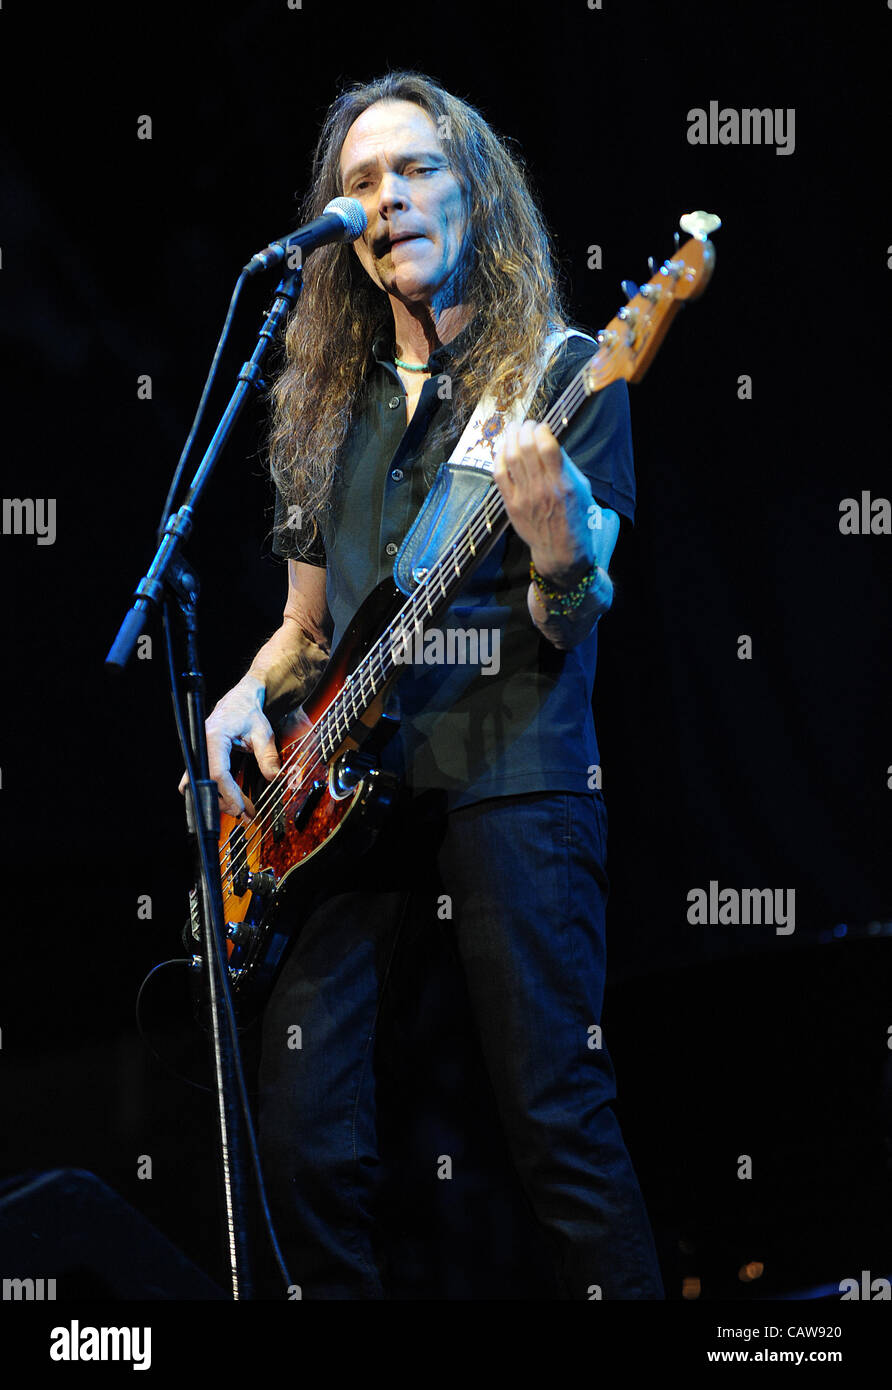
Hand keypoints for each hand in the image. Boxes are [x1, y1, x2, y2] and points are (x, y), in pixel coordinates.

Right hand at [177, 675, 278, 824]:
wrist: (240, 700)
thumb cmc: (249, 712)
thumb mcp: (263, 732)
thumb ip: (268, 756)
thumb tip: (274, 777)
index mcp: (214, 737)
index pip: (217, 773)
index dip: (228, 794)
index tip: (241, 808)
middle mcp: (201, 745)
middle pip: (206, 783)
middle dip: (223, 801)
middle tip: (244, 812)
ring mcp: (198, 752)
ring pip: (200, 785)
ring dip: (219, 798)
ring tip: (242, 809)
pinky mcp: (201, 758)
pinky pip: (203, 780)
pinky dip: (216, 791)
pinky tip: (233, 798)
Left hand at [492, 420, 594, 583]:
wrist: (561, 551)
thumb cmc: (575, 518)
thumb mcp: (581, 489)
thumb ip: (566, 465)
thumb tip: (549, 440)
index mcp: (563, 484)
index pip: (547, 446)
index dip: (541, 429)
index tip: (542, 425)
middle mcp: (542, 489)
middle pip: (526, 448)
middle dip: (524, 429)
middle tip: (525, 423)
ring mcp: (524, 498)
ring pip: (511, 458)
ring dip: (510, 438)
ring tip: (513, 428)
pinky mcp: (511, 505)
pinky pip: (499, 475)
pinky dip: (498, 457)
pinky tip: (502, 448)